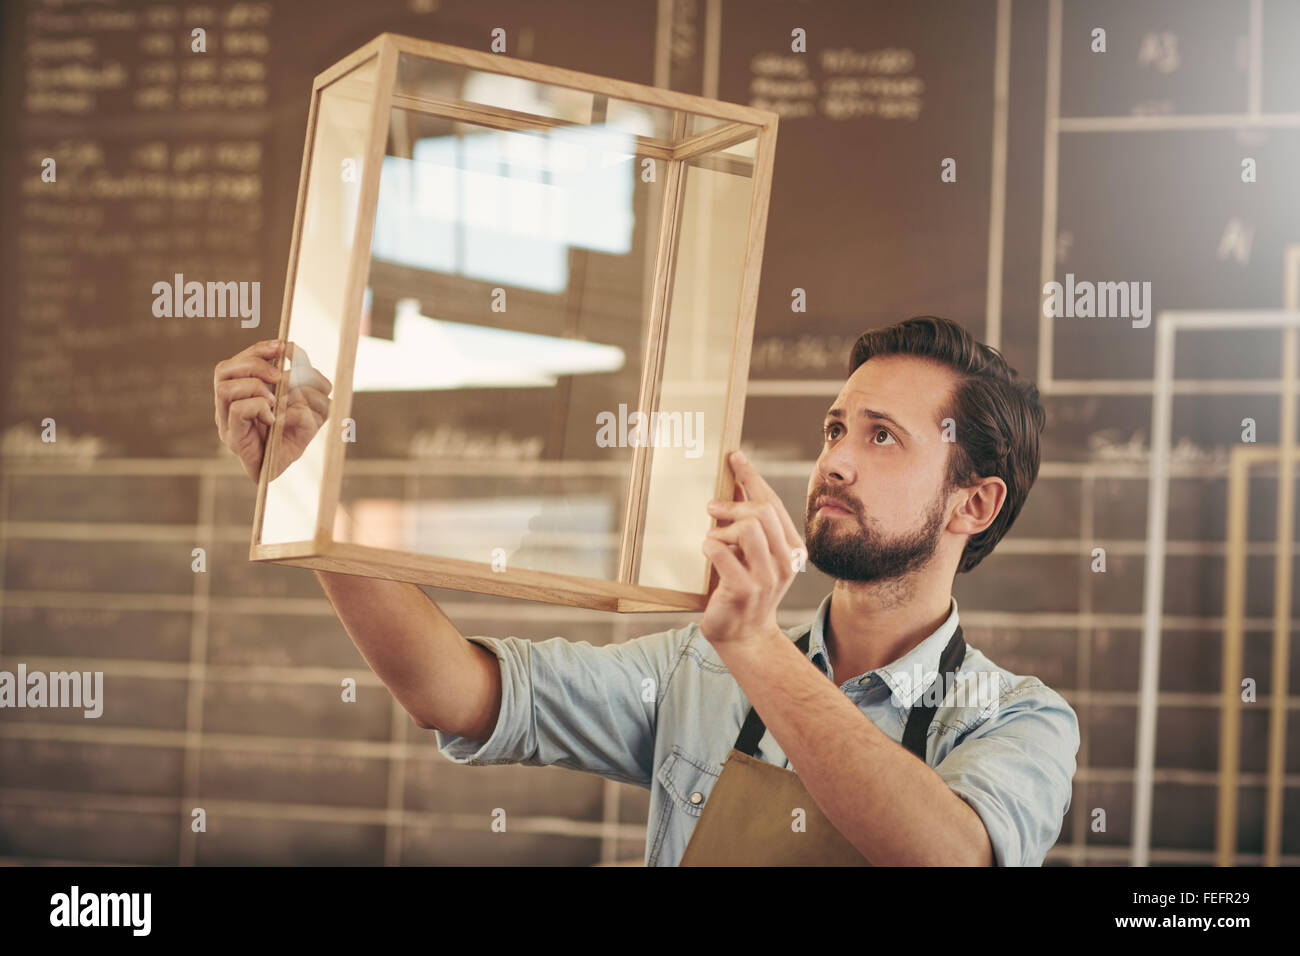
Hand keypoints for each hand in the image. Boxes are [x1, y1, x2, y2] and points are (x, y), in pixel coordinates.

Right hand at [214, 339, 331, 482]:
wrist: (281, 471)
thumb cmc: (290, 438)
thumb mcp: (305, 407)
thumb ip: (306, 386)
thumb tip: (301, 366)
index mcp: (239, 391)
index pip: (237, 360)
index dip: (258, 349)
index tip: (283, 346)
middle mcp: (227, 404)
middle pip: (224, 368)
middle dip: (255, 364)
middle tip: (279, 376)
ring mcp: (226, 421)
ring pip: (225, 386)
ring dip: (256, 386)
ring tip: (274, 400)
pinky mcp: (232, 437)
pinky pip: (238, 410)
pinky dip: (259, 407)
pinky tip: (273, 417)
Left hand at [699, 450, 806, 648]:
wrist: (743, 636)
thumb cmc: (743, 590)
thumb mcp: (753, 556)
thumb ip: (750, 524)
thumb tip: (738, 485)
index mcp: (791, 550)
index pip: (773, 504)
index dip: (752, 478)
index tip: (735, 458)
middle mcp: (786, 562)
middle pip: (762, 512)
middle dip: (733, 504)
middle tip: (712, 508)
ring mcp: (767, 578)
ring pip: (747, 528)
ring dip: (722, 529)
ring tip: (712, 539)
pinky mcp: (744, 590)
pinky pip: (722, 552)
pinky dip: (709, 546)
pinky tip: (707, 553)